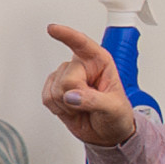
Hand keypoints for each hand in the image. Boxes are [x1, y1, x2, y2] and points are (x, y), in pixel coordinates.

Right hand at [39, 23, 139, 148]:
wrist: (108, 134)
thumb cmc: (117, 116)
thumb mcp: (114, 108)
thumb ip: (95, 101)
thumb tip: (72, 96)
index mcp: (99, 62)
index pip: (82, 44)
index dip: (67, 35)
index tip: (53, 29)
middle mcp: (81, 67)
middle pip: (66, 78)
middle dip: (76, 96)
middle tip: (90, 105)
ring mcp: (66, 77)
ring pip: (55, 89)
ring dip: (67, 104)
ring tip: (82, 108)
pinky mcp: (55, 90)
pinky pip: (47, 97)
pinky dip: (58, 109)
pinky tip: (71, 110)